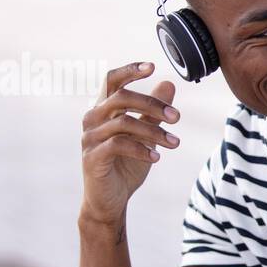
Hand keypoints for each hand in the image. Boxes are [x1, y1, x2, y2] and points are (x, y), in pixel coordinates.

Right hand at [80, 62, 180, 224]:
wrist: (111, 200)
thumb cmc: (126, 165)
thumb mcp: (145, 135)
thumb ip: (153, 111)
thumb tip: (169, 83)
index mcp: (103, 109)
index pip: (111, 81)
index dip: (129, 70)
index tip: (152, 66)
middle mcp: (92, 119)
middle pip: (122, 98)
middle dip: (153, 105)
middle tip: (177, 118)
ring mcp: (89, 137)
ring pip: (123, 122)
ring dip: (154, 132)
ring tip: (175, 143)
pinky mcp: (91, 157)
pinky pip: (117, 144)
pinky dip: (140, 149)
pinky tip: (156, 158)